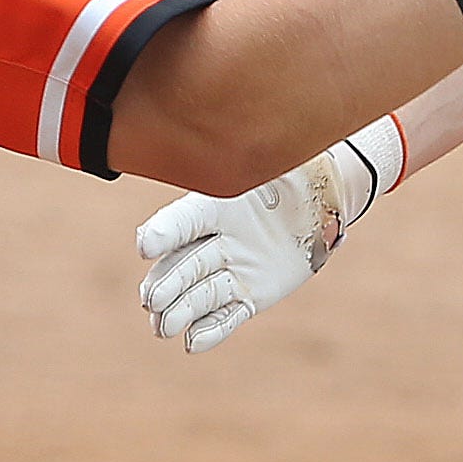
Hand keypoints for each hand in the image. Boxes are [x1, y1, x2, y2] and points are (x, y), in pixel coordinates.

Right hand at [135, 118, 403, 352]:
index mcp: (216, 206)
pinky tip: (194, 343)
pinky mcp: (251, 294)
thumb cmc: (296, 176)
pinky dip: (213, 330)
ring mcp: (232, 269)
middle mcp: (217, 240)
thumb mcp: (283, 162)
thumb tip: (275, 118)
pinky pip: (229, 315)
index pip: (185, 220)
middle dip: (167, 283)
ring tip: (163, 327)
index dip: (164, 233)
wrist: (319, 203)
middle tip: (151, 301)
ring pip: (200, 294)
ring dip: (181, 310)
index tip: (143, 245)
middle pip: (185, 264)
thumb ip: (267, 151)